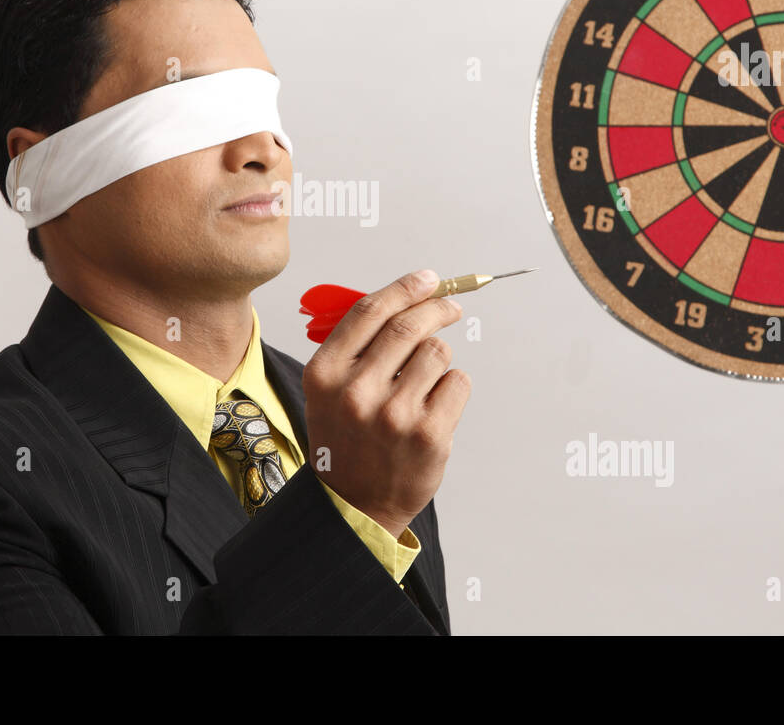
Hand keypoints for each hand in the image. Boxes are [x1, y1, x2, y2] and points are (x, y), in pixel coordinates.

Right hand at [301, 269, 470, 537]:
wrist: (354, 505)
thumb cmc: (346, 439)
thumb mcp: (329, 389)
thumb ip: (356, 345)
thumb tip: (406, 297)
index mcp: (325, 373)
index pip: (369, 311)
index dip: (404, 288)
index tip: (427, 278)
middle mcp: (356, 391)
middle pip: (409, 324)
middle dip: (437, 307)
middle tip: (451, 307)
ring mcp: (394, 414)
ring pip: (438, 352)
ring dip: (439, 359)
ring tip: (426, 383)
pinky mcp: (428, 434)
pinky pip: (457, 382)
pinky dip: (452, 387)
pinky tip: (435, 407)